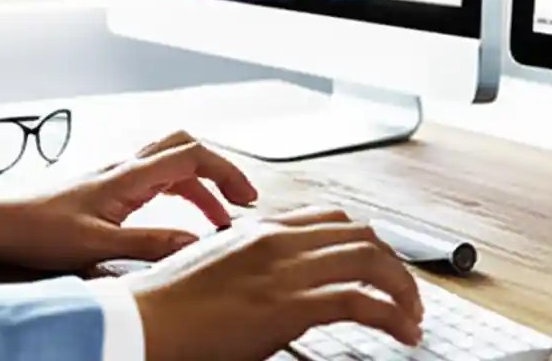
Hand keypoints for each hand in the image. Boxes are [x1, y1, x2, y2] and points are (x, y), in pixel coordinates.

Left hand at [0, 131, 257, 270]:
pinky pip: (157, 176)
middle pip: (187, 147)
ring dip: (201, 183)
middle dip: (220, 170)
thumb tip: (196, 243)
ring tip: (218, 216)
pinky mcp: (110, 186)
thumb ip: (150, 242)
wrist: (0, 224)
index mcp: (129, 175)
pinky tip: (181, 214)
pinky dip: (181, 189)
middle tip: (241, 200)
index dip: (226, 173)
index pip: (193, 156)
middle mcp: (127, 167)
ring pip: (173, 161)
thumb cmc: (41, 231)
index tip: (246, 199)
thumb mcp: (98, 244)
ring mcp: (118, 174)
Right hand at [124, 207, 424, 360]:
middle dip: (393, 263)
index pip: (332, 219)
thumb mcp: (214, 266)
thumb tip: (273, 281)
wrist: (139, 324)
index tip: (378, 263)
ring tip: (412, 314)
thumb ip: (251, 262)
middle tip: (405, 292)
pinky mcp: (292, 305)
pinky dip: (394, 315)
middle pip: (362, 234)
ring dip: (403, 287)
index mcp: (261, 230)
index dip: (365, 241)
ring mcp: (288, 270)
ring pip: (372, 260)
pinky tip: (403, 331)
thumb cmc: (164, 306)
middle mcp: (280, 240)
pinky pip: (363, 301)